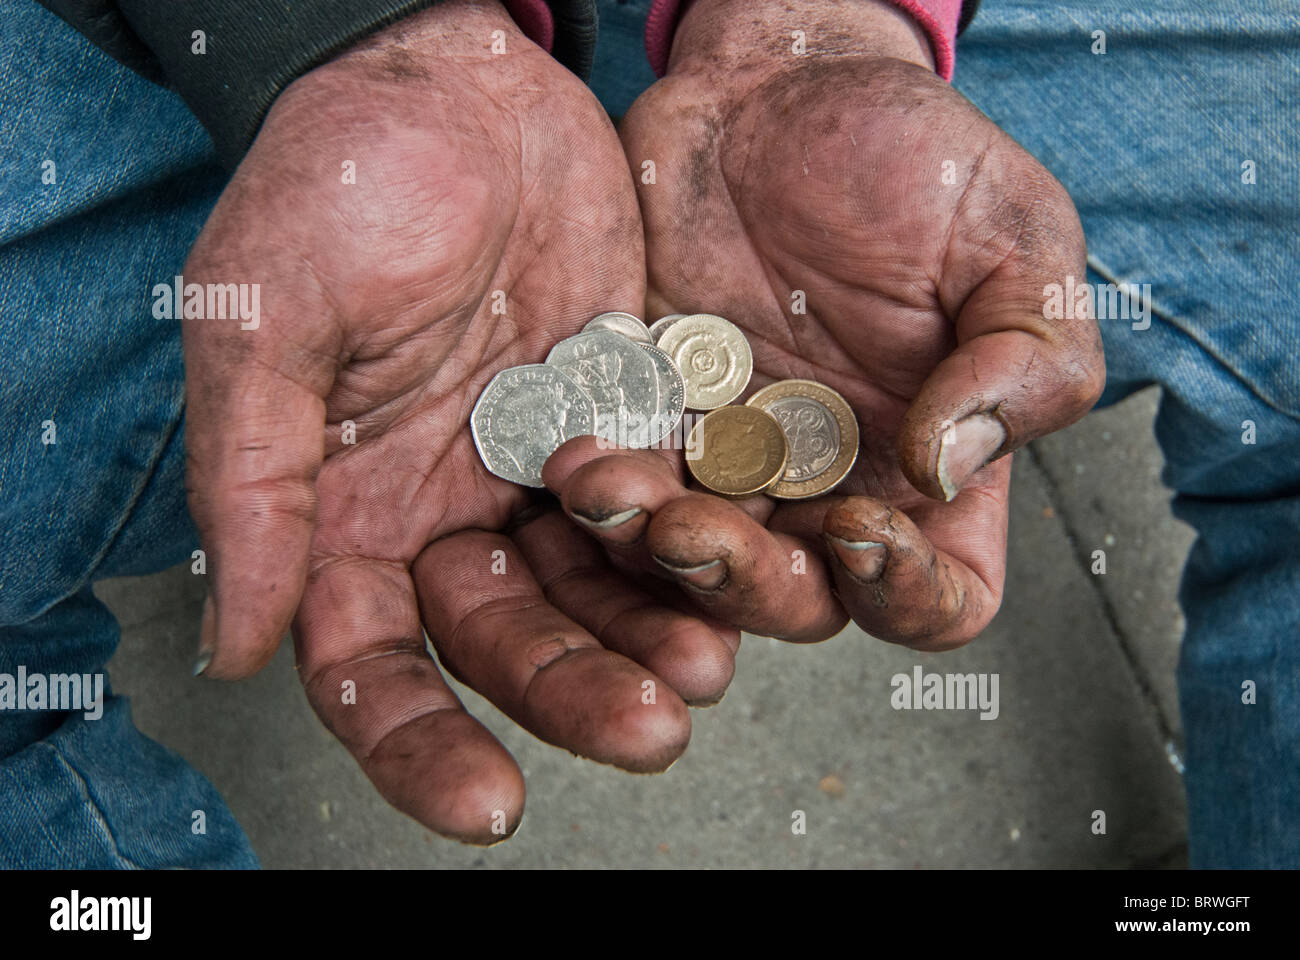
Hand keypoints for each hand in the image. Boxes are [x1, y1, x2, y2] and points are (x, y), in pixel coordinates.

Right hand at [182, 0, 737, 843]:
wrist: (460, 84)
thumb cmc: (336, 186)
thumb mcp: (264, 326)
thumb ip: (254, 488)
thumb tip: (237, 647)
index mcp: (344, 513)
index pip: (373, 666)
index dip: (419, 744)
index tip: (487, 803)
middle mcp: (443, 513)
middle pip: (505, 643)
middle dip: (572, 693)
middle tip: (652, 727)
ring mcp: (537, 471)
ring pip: (595, 592)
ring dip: (648, 638)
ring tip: (709, 665)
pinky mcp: (621, 421)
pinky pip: (662, 508)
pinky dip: (696, 550)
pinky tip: (741, 581)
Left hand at [547, 0, 1103, 650]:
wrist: (775, 90)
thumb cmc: (912, 158)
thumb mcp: (1012, 239)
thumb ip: (1022, 358)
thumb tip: (949, 467)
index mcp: (933, 463)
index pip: (941, 594)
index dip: (908, 596)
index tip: (861, 528)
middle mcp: (829, 483)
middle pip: (795, 600)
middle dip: (740, 585)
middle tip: (690, 528)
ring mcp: (730, 458)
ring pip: (686, 562)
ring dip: (643, 550)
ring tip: (603, 486)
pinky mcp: (648, 415)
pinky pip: (616, 485)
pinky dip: (591, 493)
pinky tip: (570, 453)